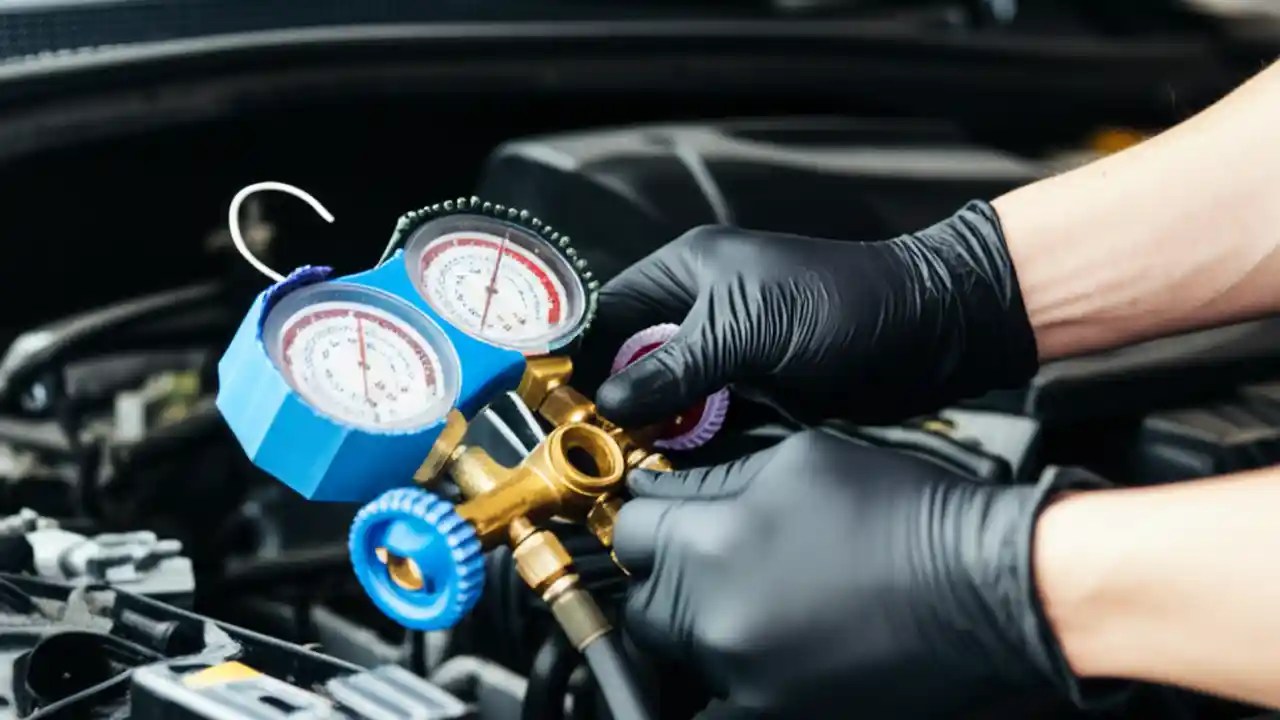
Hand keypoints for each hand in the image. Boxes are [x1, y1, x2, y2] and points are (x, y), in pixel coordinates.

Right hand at [590, 201, 1038, 426]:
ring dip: (647, 423)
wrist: (926, 331)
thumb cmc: (840, 306)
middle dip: (609, 394)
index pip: (610, 309)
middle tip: (583, 440)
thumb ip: (673, 367)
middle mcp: (700, 309)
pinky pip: (703, 417)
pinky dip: (685, 440)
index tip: (556, 398)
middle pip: (632, 355)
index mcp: (688, 271)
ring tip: (618, 459)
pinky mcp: (755, 389)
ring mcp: (728, 351)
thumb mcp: (744, 332)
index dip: (582, 351)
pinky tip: (668, 465)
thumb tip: (610, 402)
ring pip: (665, 391)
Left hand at [613, 430, 1103, 718]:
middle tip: (708, 553)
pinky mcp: (778, 710)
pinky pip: (726, 684)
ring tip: (756, 589)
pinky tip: (783, 626)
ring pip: (681, 648)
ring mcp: (746, 676)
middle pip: (643, 602)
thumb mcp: (799, 461)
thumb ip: (718, 478)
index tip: (664, 514)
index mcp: (711, 547)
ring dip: (699, 618)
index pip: (630, 533)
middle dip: (664, 574)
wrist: (985, 587)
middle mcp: (715, 622)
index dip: (648, 517)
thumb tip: (670, 490)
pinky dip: (739, 658)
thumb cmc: (903, 513)